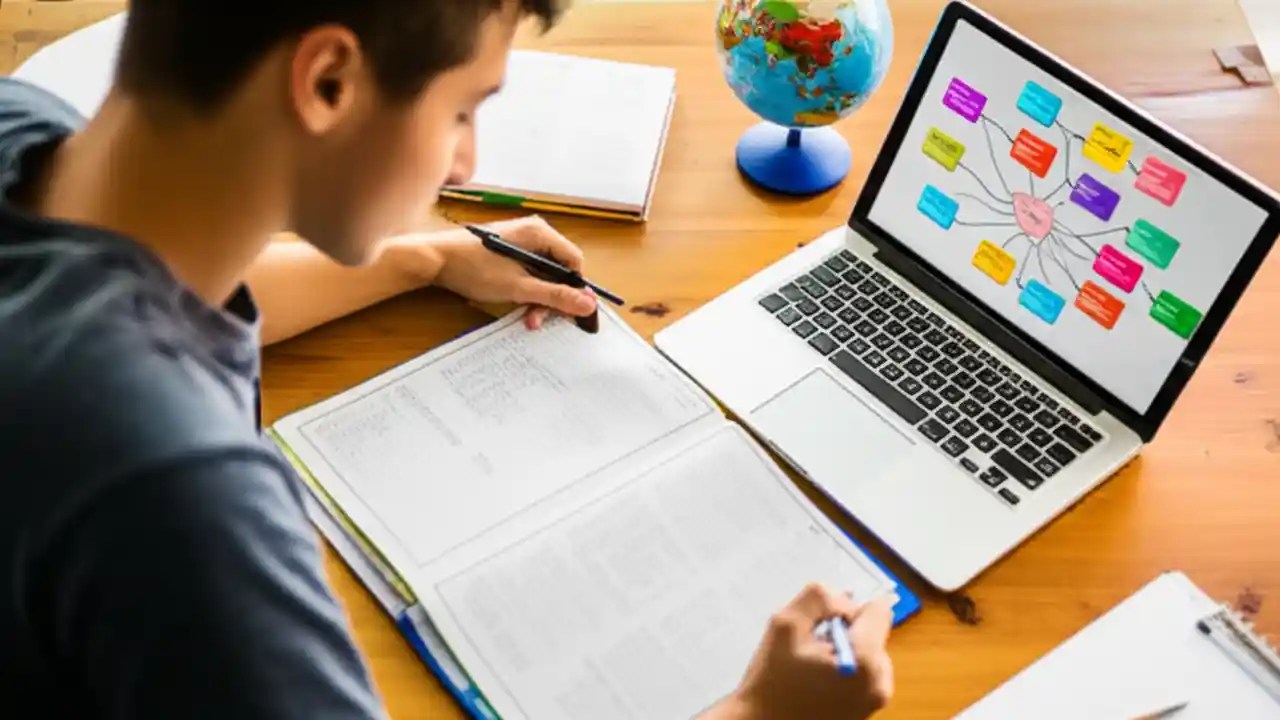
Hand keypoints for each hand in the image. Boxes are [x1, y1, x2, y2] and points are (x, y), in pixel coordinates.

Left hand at [422, 215, 596, 329]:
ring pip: (543, 274)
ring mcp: (520, 240)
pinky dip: (526, 290)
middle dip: (552, 298)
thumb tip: (588, 304)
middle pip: (558, 269)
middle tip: (540, 319)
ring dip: (538, 298)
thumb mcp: (519, 287)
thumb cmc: (473, 269)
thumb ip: (555, 296)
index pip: (574, 262)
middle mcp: (534, 232)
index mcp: (540, 233)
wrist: (434, 260)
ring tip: (527, 318)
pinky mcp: (508, 250)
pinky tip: (517, 305)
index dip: (576, 289)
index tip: (570, 312)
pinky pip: (528, 271)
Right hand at [707, 584, 894, 719]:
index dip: (847, 609)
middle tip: (811, 649)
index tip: (822, 625)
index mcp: (866, 661)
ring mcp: (877, 701)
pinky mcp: (868, 711)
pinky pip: (864, 673)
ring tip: (811, 668)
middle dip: (845, 632)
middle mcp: (881, 683)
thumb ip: (819, 597)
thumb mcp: (786, 623)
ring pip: (868, 651)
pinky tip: (817, 682)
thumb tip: (845, 599)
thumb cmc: (771, 681)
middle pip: (874, 632)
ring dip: (844, 651)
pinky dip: (845, 669)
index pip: (877, 610)